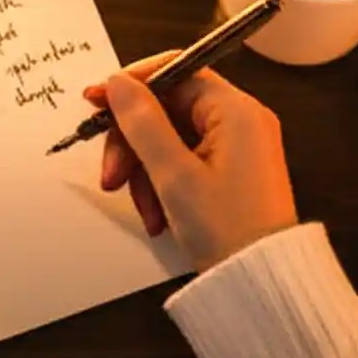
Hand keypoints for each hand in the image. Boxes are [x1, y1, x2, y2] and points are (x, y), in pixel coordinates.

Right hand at [85, 53, 297, 271]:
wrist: (262, 285)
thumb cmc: (225, 227)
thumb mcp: (173, 174)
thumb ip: (142, 123)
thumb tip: (118, 82)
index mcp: (235, 110)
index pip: (176, 71)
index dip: (132, 84)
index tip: (95, 101)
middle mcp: (240, 121)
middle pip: (168, 109)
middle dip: (134, 143)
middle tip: (112, 176)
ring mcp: (237, 148)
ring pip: (171, 140)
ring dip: (145, 171)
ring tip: (142, 208)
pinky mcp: (231, 173)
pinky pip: (185, 163)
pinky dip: (164, 185)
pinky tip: (158, 217)